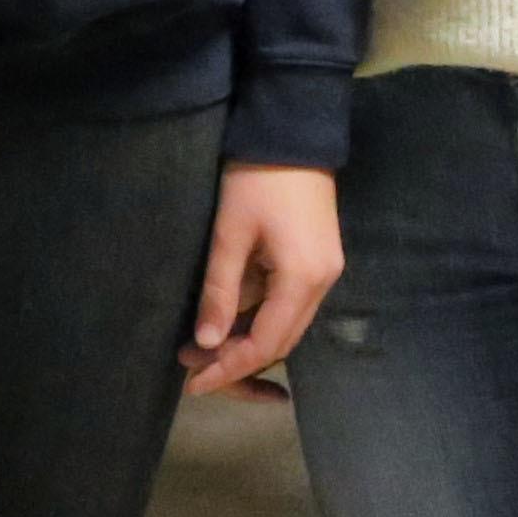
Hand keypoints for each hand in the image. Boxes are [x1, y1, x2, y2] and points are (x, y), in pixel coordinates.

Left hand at [187, 164, 343, 395]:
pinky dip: (260, 316)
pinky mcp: (320, 259)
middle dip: (236, 358)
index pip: (266, 343)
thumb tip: (207, 343)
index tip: (194, 384)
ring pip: (287, 323)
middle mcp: (323, 283)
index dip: (229, 368)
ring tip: (202, 342)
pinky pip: (290, 302)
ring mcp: (326, 271)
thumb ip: (220, 292)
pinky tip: (230, 314)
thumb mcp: (229, 236)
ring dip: (247, 338)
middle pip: (282, 340)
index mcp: (302, 280)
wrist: (292, 132)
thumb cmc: (256, 181)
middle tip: (191, 365)